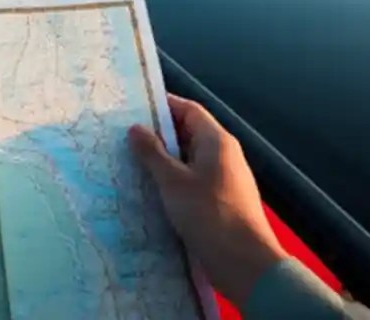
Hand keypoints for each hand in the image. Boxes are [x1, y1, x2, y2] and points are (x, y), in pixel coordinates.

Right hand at [128, 94, 287, 305]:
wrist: (244, 263)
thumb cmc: (209, 214)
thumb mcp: (173, 181)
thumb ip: (152, 153)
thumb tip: (136, 129)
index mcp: (217, 141)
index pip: (189, 110)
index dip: (163, 105)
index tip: (134, 108)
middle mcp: (224, 154)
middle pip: (189, 134)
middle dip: (158, 134)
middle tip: (125, 137)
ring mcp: (225, 178)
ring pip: (189, 159)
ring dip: (164, 160)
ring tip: (131, 163)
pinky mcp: (221, 200)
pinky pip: (193, 180)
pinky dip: (173, 180)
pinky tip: (152, 191)